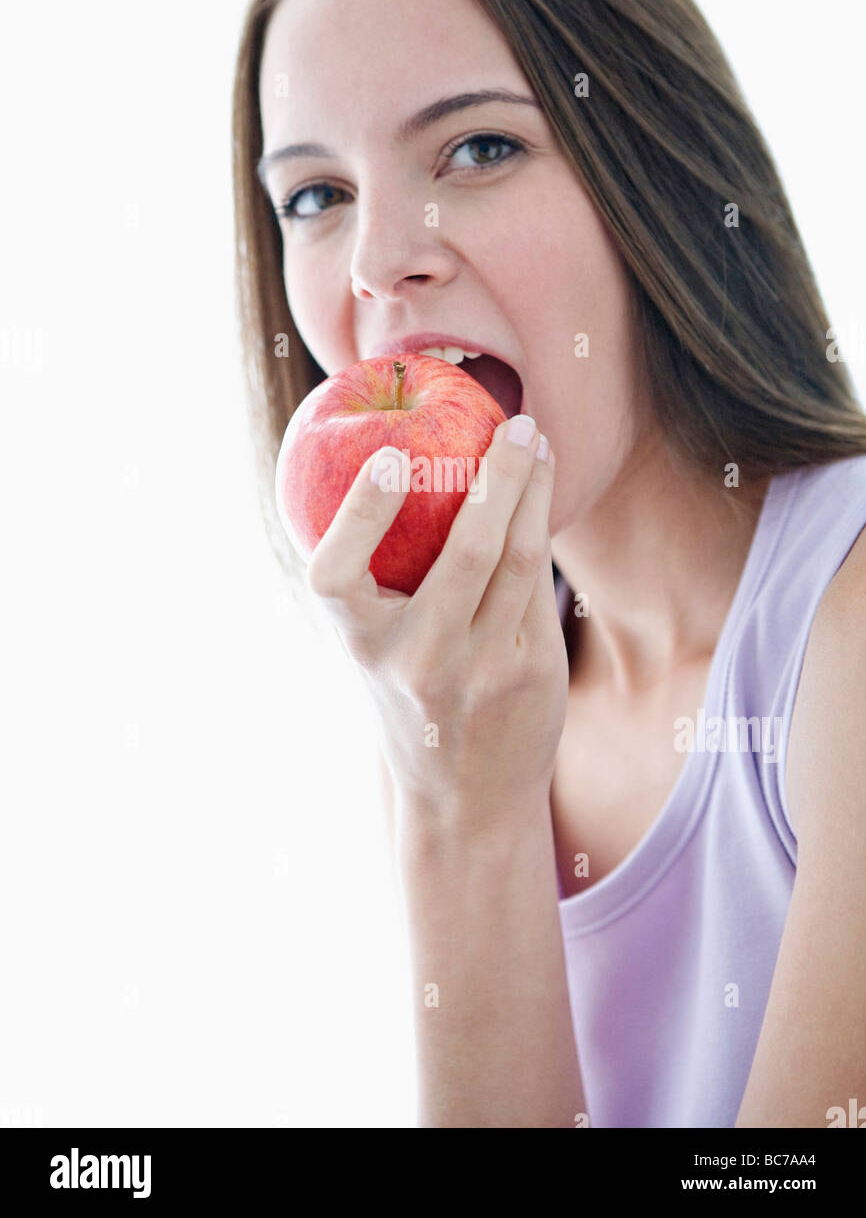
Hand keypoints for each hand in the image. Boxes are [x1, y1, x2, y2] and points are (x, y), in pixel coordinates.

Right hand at [299, 415, 569, 829]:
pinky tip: (543, 491)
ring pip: (518, 560)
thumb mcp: (373, 648)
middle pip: (465, 553)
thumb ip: (374, 580)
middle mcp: (418, 661)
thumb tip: (397, 463)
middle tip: (514, 424)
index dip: (361, 515)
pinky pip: (538, 584)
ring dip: (533, 490)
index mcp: (360, 645)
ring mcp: (481, 671)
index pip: (337, 576)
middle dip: (497, 477)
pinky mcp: (530, 675)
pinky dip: (542, 525)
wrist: (464, 798)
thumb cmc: (408, 694)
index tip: (392, 459)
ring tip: (537, 442)